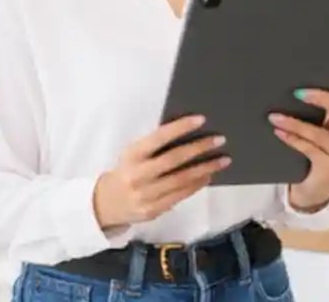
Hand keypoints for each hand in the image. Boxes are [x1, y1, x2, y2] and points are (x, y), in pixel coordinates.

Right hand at [93, 115, 228, 228]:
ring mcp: (146, 195)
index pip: (158, 138)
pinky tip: (209, 176)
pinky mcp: (154, 210)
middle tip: (219, 139)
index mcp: (132, 155)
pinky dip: (197, 184)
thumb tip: (186, 133)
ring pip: (181, 180)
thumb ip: (153, 147)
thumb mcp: (132, 155)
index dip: (180, 128)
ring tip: (223, 160)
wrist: (106, 204)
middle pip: (174, 160)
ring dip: (205, 168)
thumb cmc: (126, 171)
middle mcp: (138, 175)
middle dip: (199, 148)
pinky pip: (180, 195)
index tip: (201, 119)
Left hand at [270, 78, 328, 210]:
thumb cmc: (315, 156)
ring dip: (293, 123)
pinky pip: (309, 148)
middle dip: (318, 97)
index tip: (313, 78)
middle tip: (296, 92)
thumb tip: (305, 86)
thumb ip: (319, 113)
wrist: (316, 191)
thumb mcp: (319, 133)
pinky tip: (279, 133)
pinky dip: (293, 139)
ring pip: (317, 132)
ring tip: (274, 117)